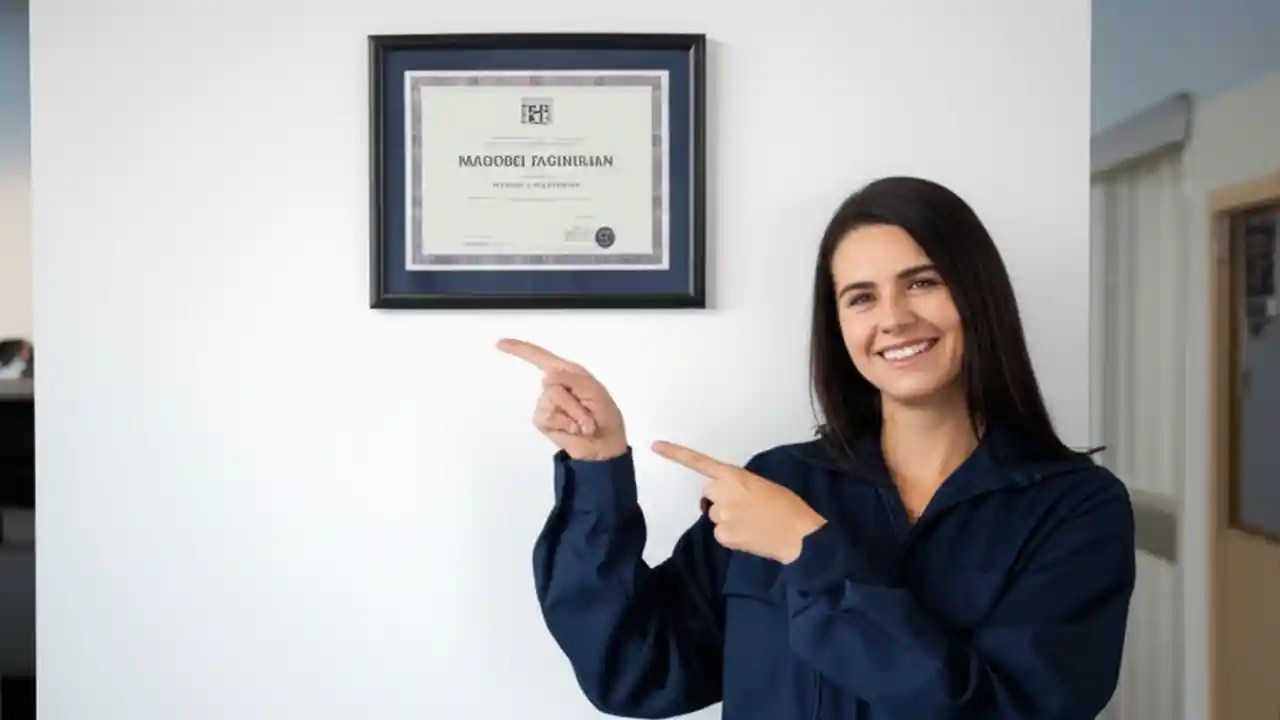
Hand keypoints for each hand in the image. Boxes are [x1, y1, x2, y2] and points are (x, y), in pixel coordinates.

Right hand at [497, 338, 628, 461]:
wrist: (603, 447)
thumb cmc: (605, 417)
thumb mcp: (595, 391)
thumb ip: (572, 379)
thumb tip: (547, 378)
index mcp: (568, 373)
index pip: (540, 357)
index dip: (519, 349)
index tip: (499, 344)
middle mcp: (555, 386)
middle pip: (551, 382)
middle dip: (573, 401)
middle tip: (589, 416)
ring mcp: (546, 403)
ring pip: (550, 400)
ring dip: (573, 415)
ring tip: (584, 425)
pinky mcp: (543, 420)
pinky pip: (547, 416)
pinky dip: (564, 424)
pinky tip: (573, 430)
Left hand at [651, 440, 826, 563]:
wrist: (799, 535)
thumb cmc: (787, 506)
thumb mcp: (762, 485)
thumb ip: (738, 486)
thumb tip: (727, 496)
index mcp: (734, 476)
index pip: (700, 462)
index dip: (676, 453)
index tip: (655, 446)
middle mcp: (722, 493)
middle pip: (710, 494)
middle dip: (722, 499)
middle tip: (747, 507)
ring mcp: (721, 515)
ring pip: (716, 516)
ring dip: (729, 518)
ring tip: (754, 522)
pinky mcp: (724, 536)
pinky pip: (721, 534)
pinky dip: (732, 535)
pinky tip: (751, 535)